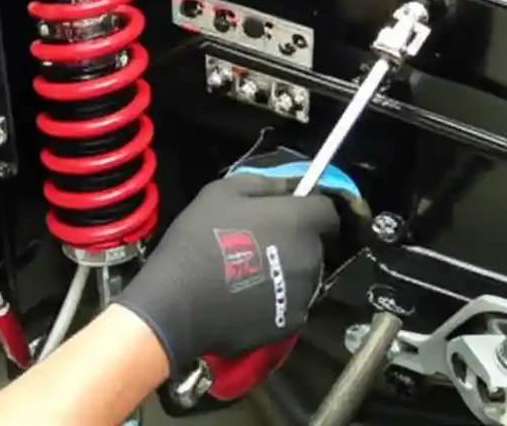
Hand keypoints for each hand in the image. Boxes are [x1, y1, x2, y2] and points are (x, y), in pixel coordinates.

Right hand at [115, 174, 339, 374]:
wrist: (179, 302)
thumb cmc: (198, 239)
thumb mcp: (222, 192)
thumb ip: (265, 184)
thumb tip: (291, 184)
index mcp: (298, 221)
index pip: (328, 210)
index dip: (312, 208)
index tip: (293, 211)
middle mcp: (311, 256)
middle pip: (316, 244)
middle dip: (297, 240)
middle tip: (263, 243)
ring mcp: (304, 293)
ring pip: (306, 275)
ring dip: (289, 270)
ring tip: (253, 274)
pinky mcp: (292, 322)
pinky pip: (292, 303)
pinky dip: (279, 300)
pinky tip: (250, 299)